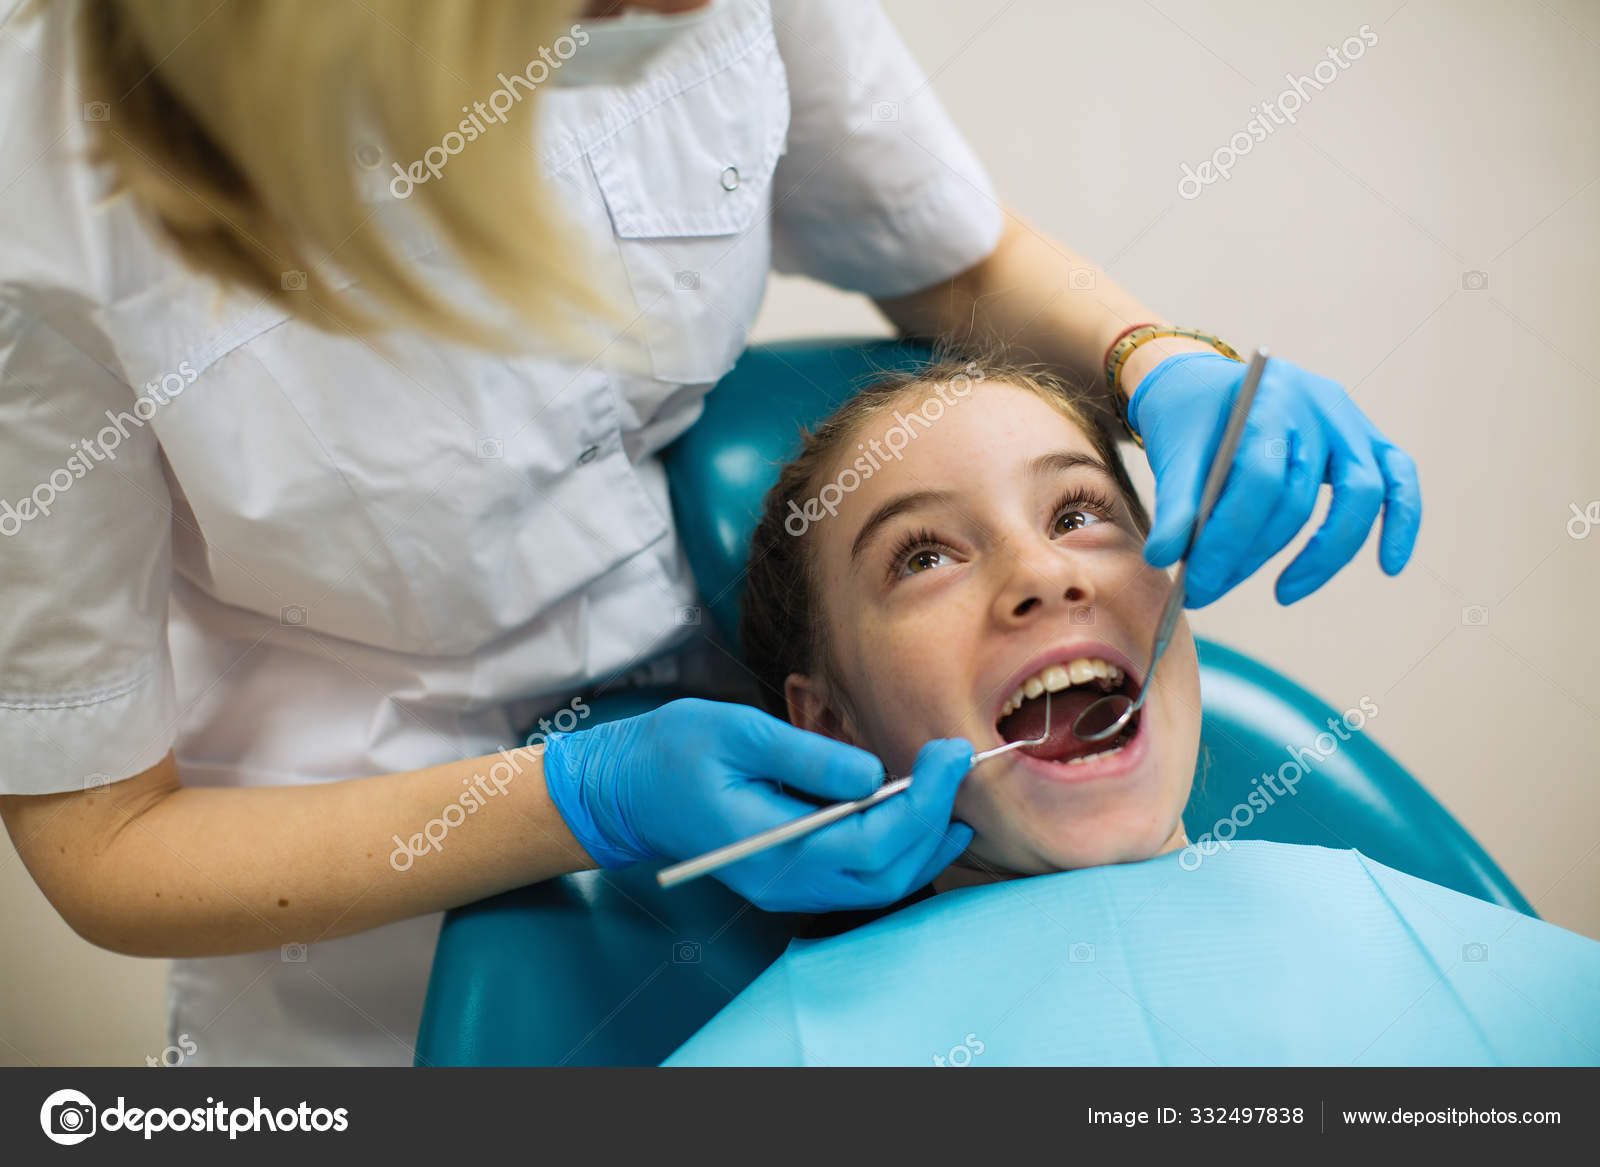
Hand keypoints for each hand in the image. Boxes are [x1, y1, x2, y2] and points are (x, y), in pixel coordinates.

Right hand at [541, 698, 974, 911]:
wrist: (626, 790)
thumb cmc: (674, 751)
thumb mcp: (736, 731)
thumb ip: (806, 756)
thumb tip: (873, 773)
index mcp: (770, 845)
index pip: (870, 840)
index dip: (922, 801)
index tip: (949, 752)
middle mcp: (785, 881)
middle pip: (885, 873)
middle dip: (934, 821)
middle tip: (959, 763)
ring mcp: (788, 888)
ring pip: (878, 885)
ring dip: (924, 843)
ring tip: (954, 793)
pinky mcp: (791, 878)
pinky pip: (859, 878)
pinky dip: (898, 850)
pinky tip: (918, 814)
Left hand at [1128, 352, 1420, 606]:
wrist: (1207, 386)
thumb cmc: (1191, 423)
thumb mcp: (1173, 453)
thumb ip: (1173, 505)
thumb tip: (1165, 559)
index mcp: (1264, 397)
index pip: (1257, 479)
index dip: (1228, 539)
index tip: (1198, 585)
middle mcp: (1316, 403)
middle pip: (1299, 496)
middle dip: (1253, 554)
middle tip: (1212, 591)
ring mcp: (1350, 420)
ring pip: (1360, 495)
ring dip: (1323, 556)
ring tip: (1282, 593)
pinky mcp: (1370, 441)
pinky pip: (1400, 481)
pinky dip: (1401, 523)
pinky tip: (1388, 565)